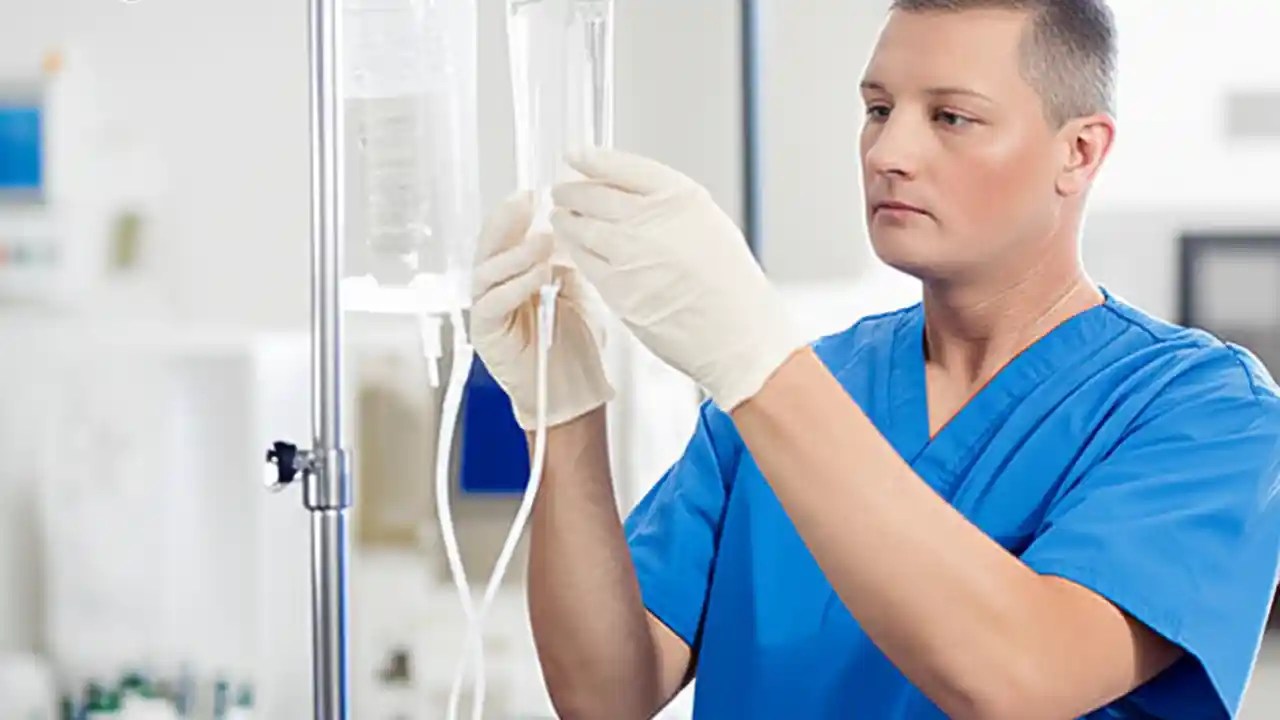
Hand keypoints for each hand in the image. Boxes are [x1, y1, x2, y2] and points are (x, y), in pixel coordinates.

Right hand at [470, 191, 613, 428]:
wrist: (573, 392)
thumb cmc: (575, 346)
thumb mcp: (578, 292)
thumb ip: (568, 262)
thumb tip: (570, 228)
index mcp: (514, 276)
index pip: (508, 237)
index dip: (517, 214)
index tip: (534, 193)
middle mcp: (495, 290)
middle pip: (490, 247)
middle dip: (506, 222)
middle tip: (524, 202)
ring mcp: (486, 311)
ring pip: (488, 271)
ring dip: (515, 254)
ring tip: (542, 241)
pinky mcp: (485, 334)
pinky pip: (493, 303)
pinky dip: (515, 286)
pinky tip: (537, 276)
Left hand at [551, 149, 801, 410]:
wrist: (737, 335)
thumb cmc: (730, 285)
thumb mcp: (709, 223)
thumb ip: (667, 204)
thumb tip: (624, 191)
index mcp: (680, 198)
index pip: (623, 167)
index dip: (593, 159)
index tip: (575, 155)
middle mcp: (652, 221)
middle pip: (594, 194)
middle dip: (571, 190)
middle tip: (561, 189)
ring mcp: (631, 256)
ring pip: (581, 228)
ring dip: (566, 219)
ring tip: (561, 216)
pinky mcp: (617, 290)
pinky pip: (584, 262)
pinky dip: (574, 250)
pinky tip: (573, 247)